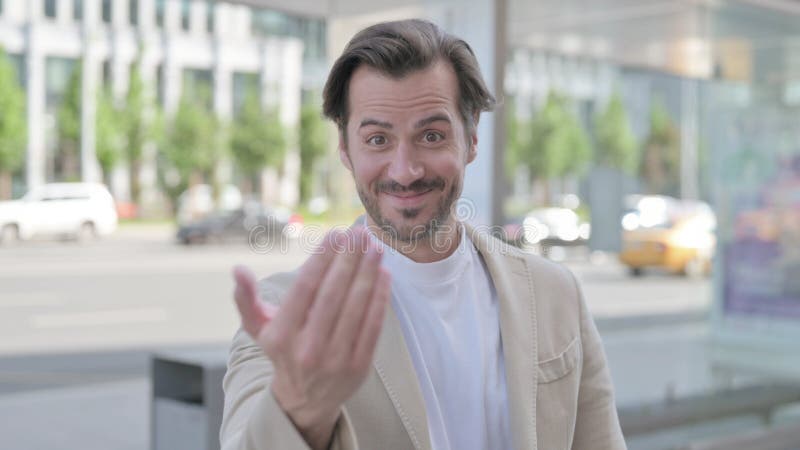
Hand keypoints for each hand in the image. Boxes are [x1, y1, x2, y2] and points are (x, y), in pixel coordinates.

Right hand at [232, 227, 390, 449]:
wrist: (304, 401)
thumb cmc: (282, 351)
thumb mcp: (258, 328)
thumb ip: (246, 298)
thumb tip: (237, 269)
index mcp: (282, 335)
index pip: (306, 288)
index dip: (322, 258)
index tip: (335, 234)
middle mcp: (308, 348)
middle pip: (334, 293)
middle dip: (349, 259)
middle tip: (359, 233)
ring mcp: (336, 359)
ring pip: (356, 306)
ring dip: (368, 273)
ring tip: (375, 248)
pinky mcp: (360, 366)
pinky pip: (374, 325)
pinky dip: (380, 297)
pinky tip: (384, 274)